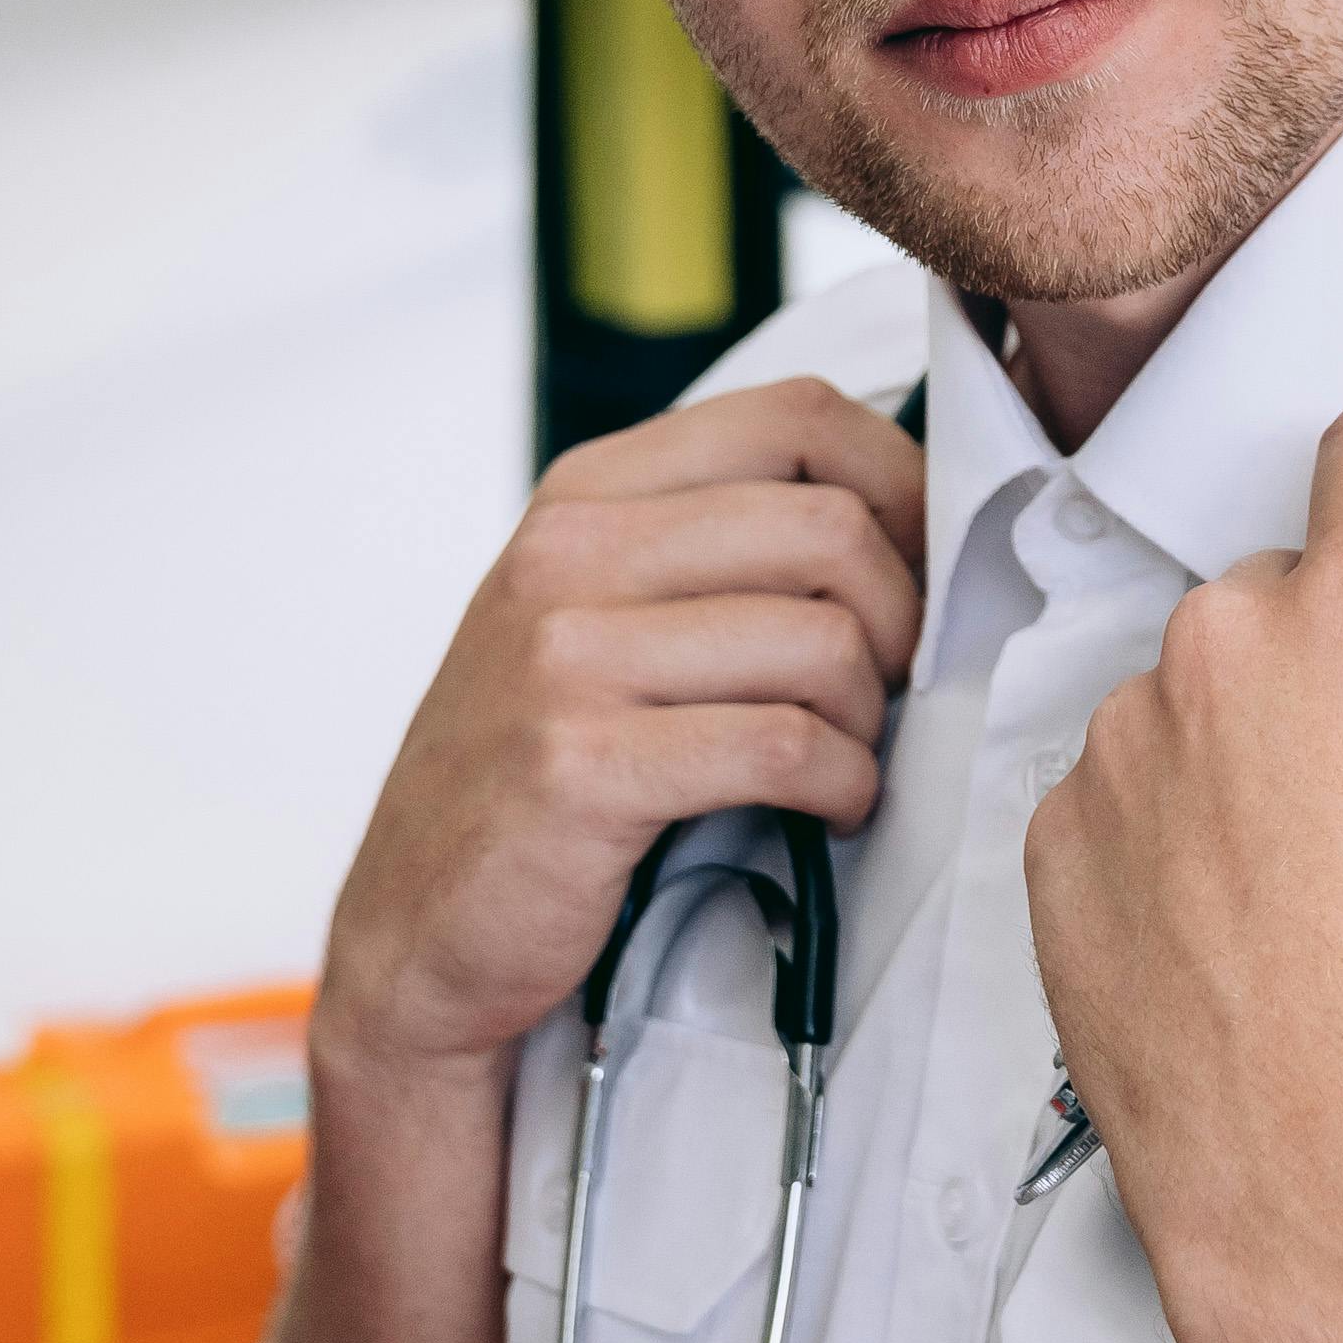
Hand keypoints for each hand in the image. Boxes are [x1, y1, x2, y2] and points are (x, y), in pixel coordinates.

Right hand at [315, 377, 923, 1093]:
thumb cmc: (541, 764)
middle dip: (904, 614)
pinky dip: (844, 784)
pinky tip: (832, 808)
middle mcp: (569, 553)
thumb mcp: (602, 610)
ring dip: (871, 715)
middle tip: (897, 684)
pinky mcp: (582, 766)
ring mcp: (566, 658)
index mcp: (588, 492)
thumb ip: (716, 543)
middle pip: (830, 526)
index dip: (901, 482)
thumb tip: (905, 512)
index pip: (797, 414)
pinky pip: (785, 746)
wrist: (417, 928)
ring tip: (848, 755)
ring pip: (822, 640)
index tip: (925, 562)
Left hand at [1028, 406, 1342, 1342]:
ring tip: (1293, 867)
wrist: (1323, 1157)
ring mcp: (1124, 734)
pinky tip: (1223, 910)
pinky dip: (1162, 820)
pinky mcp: (1058, 820)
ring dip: (1231, 736)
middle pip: (1275, 586)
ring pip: (1189, 683)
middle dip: (1321, 648)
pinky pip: (1117, 777)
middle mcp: (1222, 646)